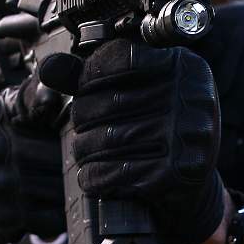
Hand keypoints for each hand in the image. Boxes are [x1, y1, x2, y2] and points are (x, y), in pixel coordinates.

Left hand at [68, 40, 224, 243]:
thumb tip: (49, 67)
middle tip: (81, 129)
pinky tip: (91, 177)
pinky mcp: (179, 172)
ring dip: (85, 150)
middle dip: (84, 117)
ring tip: (83, 153)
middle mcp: (193, 96)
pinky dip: (95, 177)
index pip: (124, 57)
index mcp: (184, 66)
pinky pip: (118, 172)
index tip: (82, 88)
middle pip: (112, 100)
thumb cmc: (160, 129)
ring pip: (110, 139)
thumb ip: (94, 78)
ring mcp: (188, 135)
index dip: (90, 73)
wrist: (192, 186)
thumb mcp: (139, 93)